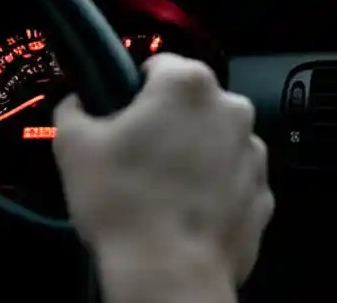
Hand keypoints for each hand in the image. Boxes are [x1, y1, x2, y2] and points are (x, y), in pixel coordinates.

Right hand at [53, 54, 272, 302]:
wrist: (169, 273)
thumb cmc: (122, 202)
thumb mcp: (74, 146)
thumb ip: (74, 108)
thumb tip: (78, 103)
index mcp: (188, 83)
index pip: (158, 64)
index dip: (134, 88)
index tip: (122, 114)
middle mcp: (231, 108)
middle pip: (192, 103)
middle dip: (167, 122)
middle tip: (136, 155)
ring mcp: (253, 152)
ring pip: (215, 140)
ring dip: (193, 154)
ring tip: (160, 189)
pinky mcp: (263, 192)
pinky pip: (232, 179)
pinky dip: (213, 189)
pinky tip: (184, 210)